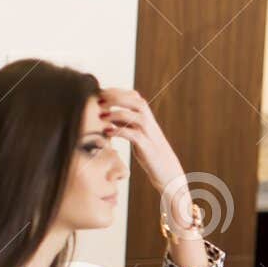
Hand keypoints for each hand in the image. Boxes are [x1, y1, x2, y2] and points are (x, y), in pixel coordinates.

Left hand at [98, 88, 186, 215]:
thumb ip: (126, 124)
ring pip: (136, 115)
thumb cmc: (151, 156)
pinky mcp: (148, 148)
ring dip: (116, 113)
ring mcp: (151, 135)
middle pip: (135, 101)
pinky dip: (119, 131)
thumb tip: (107, 114)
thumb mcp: (137, 136)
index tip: (100, 92)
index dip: (117, 91)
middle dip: (116, 97)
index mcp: (148, 119)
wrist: (169, 175)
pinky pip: (134, 135)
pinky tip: (107, 132)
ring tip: (101, 116)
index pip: (134, 96)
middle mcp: (151, 124)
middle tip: (98, 99)